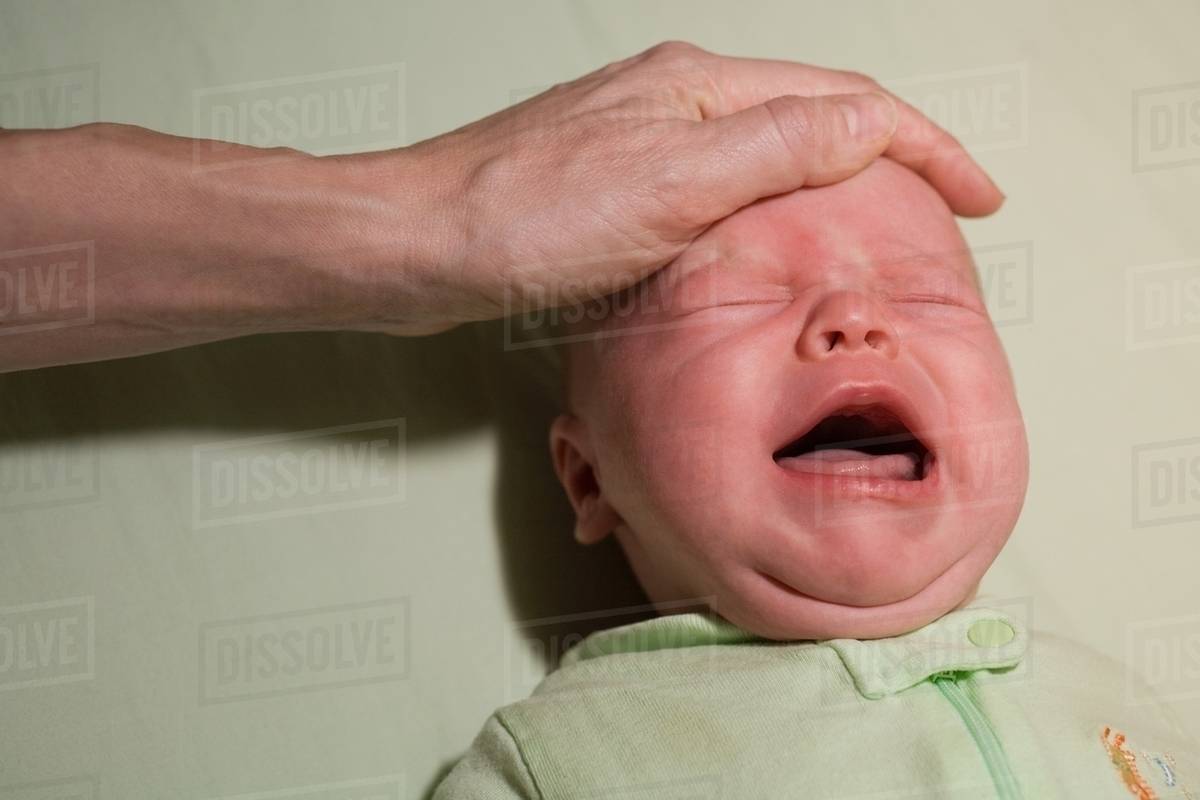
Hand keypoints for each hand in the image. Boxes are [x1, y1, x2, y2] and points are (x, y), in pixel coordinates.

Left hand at [406, 40, 1003, 324]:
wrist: (420, 244)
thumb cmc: (527, 217)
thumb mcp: (671, 184)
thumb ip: (775, 150)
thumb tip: (870, 127)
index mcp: (702, 88)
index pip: (846, 105)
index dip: (927, 145)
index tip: (981, 196)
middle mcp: (678, 101)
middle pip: (815, 117)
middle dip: (893, 157)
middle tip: (946, 211)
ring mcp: (646, 140)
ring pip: (771, 151)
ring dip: (837, 182)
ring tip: (883, 225)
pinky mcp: (618, 184)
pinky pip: (724, 185)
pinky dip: (774, 209)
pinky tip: (776, 243)